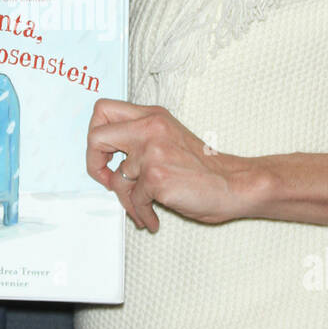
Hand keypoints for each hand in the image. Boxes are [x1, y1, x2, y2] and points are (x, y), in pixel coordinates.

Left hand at [86, 97, 249, 231]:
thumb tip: (107, 160)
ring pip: (116, 179)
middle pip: (96, 136)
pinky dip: (142, 214)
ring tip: (142, 210)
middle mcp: (150, 128)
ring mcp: (152, 152)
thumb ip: (140, 140)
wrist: (234, 184)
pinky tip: (153, 219)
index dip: (96, 134)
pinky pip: (134, 200)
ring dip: (127, 201)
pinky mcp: (156, 177)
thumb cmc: (203, 168)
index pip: (103, 109)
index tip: (107, 155)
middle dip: (93, 162)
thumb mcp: (169, 139)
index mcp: (152, 116)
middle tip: (106, 178)